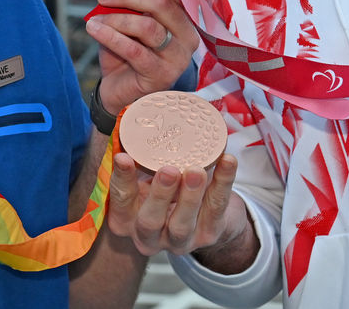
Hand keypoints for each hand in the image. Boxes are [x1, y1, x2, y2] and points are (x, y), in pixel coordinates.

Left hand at [85, 0, 199, 113]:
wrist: (121, 91)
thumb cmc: (128, 52)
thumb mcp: (131, 23)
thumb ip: (133, 4)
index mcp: (184, 20)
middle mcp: (187, 37)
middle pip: (162, 5)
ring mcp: (177, 58)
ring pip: (147, 26)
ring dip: (116, 18)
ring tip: (94, 18)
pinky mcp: (160, 75)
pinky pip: (133, 50)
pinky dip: (110, 36)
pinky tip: (94, 29)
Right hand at [105, 152, 248, 264]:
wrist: (203, 215)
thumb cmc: (166, 185)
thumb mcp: (146, 173)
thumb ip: (139, 151)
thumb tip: (136, 109)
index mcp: (126, 219)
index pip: (120, 200)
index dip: (122, 179)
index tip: (123, 156)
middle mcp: (148, 235)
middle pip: (149, 221)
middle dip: (159, 195)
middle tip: (168, 170)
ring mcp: (179, 240)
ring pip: (182, 224)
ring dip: (190, 196)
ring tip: (197, 170)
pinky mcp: (208, 235)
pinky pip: (216, 209)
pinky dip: (223, 183)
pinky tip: (227, 161)